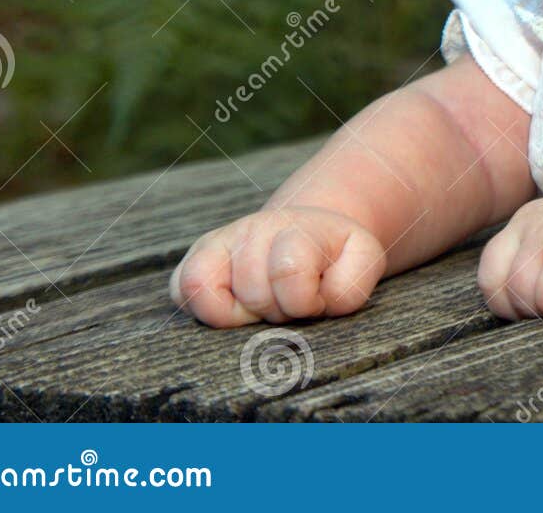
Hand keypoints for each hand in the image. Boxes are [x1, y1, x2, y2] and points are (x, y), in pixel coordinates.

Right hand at [169, 206, 387, 327]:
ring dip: (243, 314)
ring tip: (266, 302)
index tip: (316, 300)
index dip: (306, 300)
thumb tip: (320, 299)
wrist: (310, 238)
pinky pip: (181, 289)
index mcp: (298, 228)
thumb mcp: (361, 262)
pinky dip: (203, 308)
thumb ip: (351, 283)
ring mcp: (221, 243)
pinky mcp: (193, 262)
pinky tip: (234, 306)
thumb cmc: (335, 259)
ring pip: (209, 294)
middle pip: (252, 292)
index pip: (289, 270)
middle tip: (291, 302)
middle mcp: (255, 229)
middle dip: (278, 311)